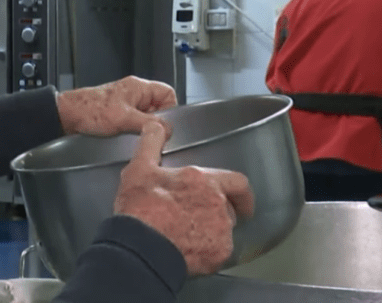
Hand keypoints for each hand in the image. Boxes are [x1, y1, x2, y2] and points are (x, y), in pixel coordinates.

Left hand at [56, 76, 176, 135]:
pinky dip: (132, 130)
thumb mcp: (123, 118)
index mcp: (138, 87)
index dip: (170, 109)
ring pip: (146, 117)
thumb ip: (148, 123)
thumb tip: (168, 129)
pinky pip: (134, 122)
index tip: (165, 124)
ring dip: (142, 127)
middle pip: (158, 107)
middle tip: (146, 131)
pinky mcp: (118, 114)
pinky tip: (124, 136)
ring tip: (132, 133)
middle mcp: (134, 93)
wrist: (66, 115)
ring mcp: (126, 104)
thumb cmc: (89, 110)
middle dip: (155, 122)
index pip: (168, 94)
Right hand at [114, 121, 254, 276]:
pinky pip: (219, 253)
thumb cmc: (141, 209)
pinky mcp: (218, 255)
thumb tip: (156, 126)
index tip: (240, 198)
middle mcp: (218, 205)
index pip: (238, 183)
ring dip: (211, 233)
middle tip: (198, 219)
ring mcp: (221, 232)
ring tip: (187, 237)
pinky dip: (207, 252)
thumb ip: (151, 142)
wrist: (141, 247)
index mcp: (204, 181)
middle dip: (217, 213)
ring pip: (224, 232)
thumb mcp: (140, 168)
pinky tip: (188, 251)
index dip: (241, 192)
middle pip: (229, 209)